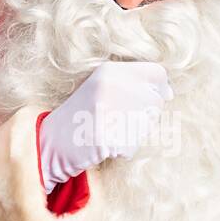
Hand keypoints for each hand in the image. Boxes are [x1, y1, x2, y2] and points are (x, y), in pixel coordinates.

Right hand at [38, 61, 172, 193]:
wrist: (50, 142)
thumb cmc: (81, 116)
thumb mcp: (103, 89)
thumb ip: (135, 85)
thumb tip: (169, 92)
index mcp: (110, 71)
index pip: (157, 73)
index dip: (160, 88)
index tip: (154, 98)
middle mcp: (112, 86)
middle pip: (156, 100)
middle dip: (145, 113)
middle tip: (119, 120)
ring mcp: (110, 111)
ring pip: (147, 123)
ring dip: (134, 132)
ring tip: (109, 131)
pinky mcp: (108, 137)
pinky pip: (133, 145)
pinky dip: (123, 150)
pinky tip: (104, 145)